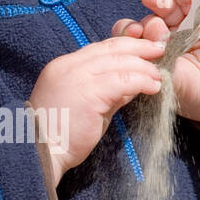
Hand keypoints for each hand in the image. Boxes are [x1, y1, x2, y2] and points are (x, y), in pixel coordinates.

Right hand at [29, 34, 167, 183]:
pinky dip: (142, 81)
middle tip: (159, 50)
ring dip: (144, 66)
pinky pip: (123, 80)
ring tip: (159, 75)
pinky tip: (153, 87)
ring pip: (120, 61)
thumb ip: (104, 92)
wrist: (40, 153)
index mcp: (64, 66)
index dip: (124, 46)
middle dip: (139, 47)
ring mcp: (78, 76)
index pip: (99, 48)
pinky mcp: (89, 92)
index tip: (144, 50)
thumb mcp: (83, 106)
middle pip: (111, 48)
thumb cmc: (59, 136)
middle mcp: (70, 66)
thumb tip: (131, 86)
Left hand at [112, 0, 199, 142]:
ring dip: (158, 0)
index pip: (129, 37)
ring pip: (164, 6)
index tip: (133, 33)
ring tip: (158, 0)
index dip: (127, 31)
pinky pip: (186, 0)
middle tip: (148, 24)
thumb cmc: (188, 92)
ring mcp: (179, 25)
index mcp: (146, 52)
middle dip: (144, 18)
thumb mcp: (167, 81)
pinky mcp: (199, 17)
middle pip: (145, 19)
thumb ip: (154, 60)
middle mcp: (160, 36)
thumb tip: (147, 32)